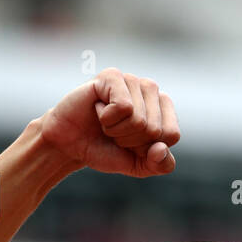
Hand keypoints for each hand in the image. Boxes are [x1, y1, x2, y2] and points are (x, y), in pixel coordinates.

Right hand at [39, 68, 180, 176]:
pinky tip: (98, 110)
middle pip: (155, 129)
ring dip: (117, 130)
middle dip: (130, 140)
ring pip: (139, 119)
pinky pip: (123, 107)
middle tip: (114, 132)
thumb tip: (161, 148)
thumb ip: (161, 165)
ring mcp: (132, 80)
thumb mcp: (140, 165)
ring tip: (106, 122)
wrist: (70, 144)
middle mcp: (151, 89)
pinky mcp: (113, 76)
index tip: (131, 142)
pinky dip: (108, 118)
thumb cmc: (106, 149)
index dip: (148, 148)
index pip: (171, 134)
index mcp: (164, 108)